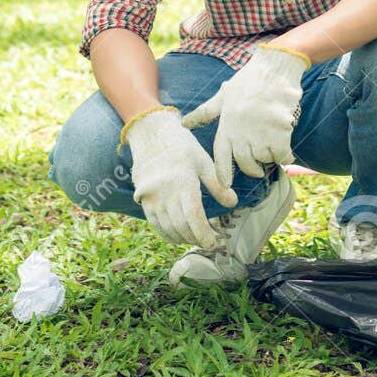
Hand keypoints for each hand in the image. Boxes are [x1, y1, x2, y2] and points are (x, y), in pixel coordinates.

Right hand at [124, 107, 237, 250]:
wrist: (151, 133)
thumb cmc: (181, 146)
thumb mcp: (203, 160)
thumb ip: (217, 184)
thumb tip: (233, 202)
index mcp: (184, 181)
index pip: (194, 216)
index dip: (204, 233)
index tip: (213, 243)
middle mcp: (165, 191)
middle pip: (181, 225)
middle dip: (195, 238)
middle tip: (207, 242)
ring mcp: (152, 196)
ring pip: (168, 228)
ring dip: (182, 238)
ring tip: (194, 238)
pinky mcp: (143, 198)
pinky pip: (155, 223)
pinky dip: (167, 233)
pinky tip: (177, 235)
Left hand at [180, 45, 309, 189]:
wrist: (274, 68)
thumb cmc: (248, 81)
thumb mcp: (223, 96)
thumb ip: (205, 113)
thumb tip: (184, 123)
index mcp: (227, 124)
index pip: (221, 156)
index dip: (222, 173)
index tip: (225, 186)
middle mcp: (242, 131)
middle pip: (245, 163)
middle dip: (252, 169)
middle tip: (257, 170)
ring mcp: (261, 132)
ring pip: (264, 159)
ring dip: (270, 158)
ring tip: (273, 149)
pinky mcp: (280, 131)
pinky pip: (282, 154)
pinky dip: (285, 155)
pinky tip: (287, 152)